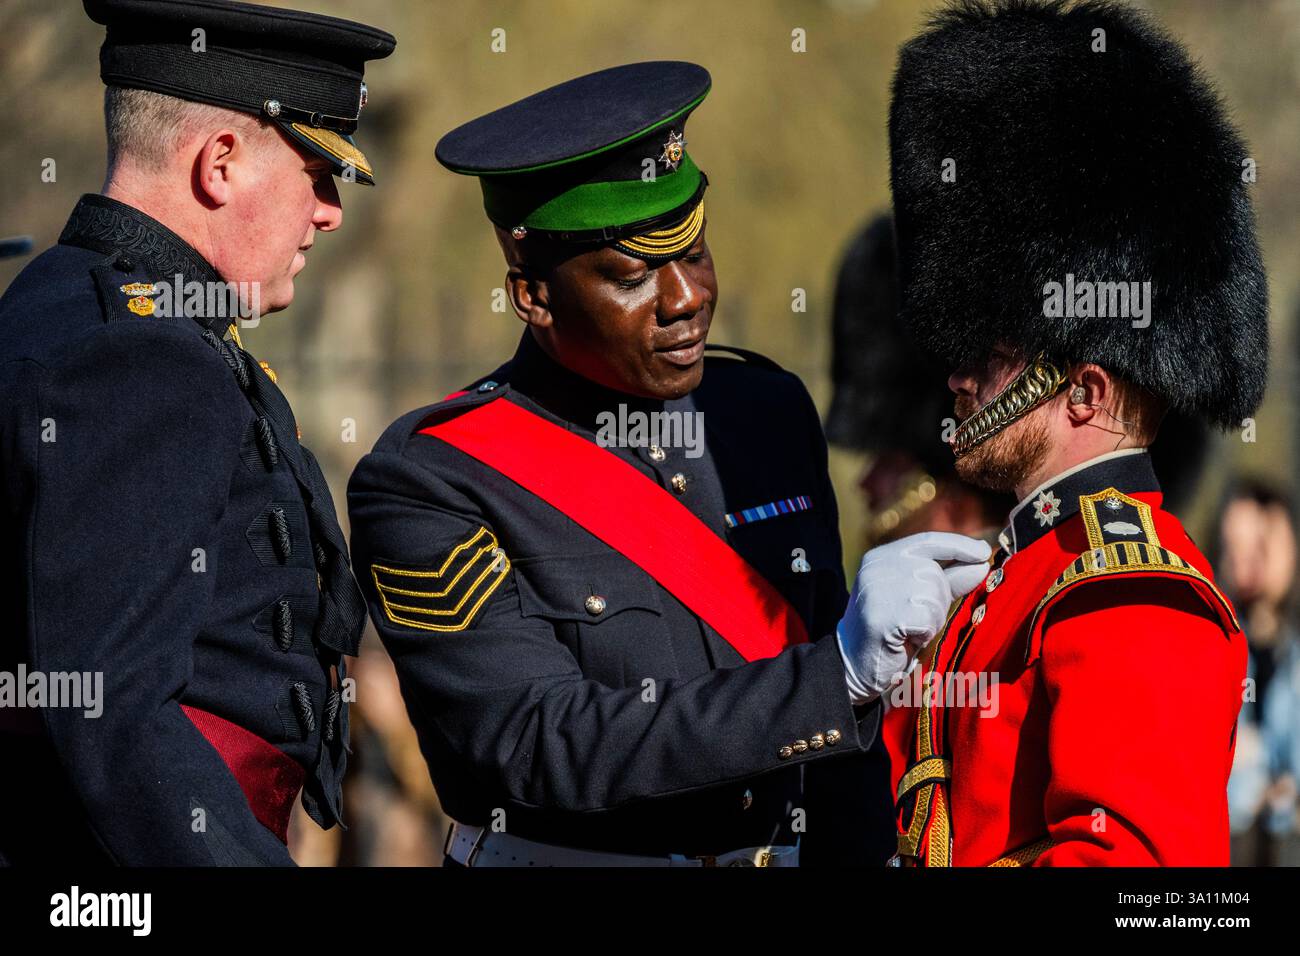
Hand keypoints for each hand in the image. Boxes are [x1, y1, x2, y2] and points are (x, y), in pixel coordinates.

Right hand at [836, 532, 991, 704]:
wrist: (854, 665)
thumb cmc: (892, 630)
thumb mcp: (919, 597)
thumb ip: (948, 579)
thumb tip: (981, 562)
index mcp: (882, 556)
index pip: (929, 540)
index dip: (959, 545)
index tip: (982, 552)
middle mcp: (877, 566)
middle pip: (934, 573)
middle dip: (937, 599)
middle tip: (914, 620)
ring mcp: (878, 588)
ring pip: (933, 596)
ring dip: (930, 619)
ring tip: (907, 630)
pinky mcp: (883, 614)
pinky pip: (928, 618)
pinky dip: (924, 633)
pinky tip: (905, 639)